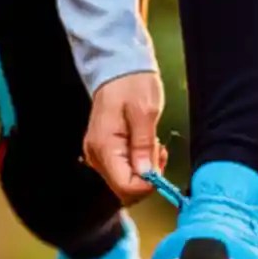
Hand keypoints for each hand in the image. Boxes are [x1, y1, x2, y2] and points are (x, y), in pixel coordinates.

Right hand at [82, 71, 166, 204]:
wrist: (119, 70)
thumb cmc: (132, 86)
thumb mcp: (144, 113)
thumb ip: (144, 145)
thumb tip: (145, 172)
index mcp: (104, 146)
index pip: (124, 186)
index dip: (147, 184)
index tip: (160, 165)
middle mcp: (97, 155)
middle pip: (124, 189)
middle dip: (147, 178)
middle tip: (159, 153)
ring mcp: (100, 155)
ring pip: (126, 182)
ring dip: (145, 171)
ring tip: (154, 146)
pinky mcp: (106, 152)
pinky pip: (124, 170)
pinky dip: (140, 164)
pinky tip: (147, 148)